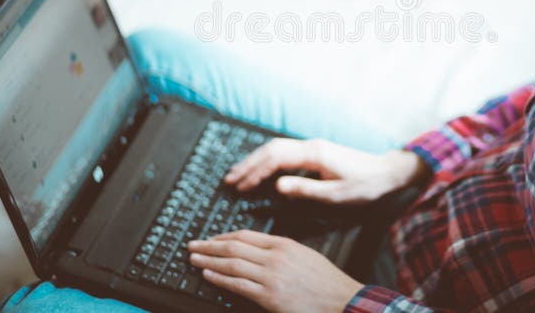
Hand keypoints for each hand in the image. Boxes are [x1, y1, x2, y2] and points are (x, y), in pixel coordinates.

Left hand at [188, 230, 362, 312]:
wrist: (342, 299)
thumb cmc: (325, 281)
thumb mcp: (303, 255)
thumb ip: (280, 251)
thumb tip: (257, 251)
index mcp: (283, 244)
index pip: (245, 235)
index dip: (223, 236)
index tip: (210, 239)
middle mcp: (274, 257)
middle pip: (234, 246)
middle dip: (209, 245)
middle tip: (192, 246)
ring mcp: (271, 277)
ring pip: (232, 264)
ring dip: (209, 261)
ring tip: (194, 260)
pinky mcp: (270, 297)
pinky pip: (238, 285)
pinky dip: (220, 279)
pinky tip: (208, 276)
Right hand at [224, 138, 429, 203]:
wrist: (386, 172)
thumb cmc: (364, 186)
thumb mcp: (336, 195)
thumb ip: (305, 190)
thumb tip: (277, 186)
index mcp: (314, 154)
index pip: (275, 158)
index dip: (255, 171)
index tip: (239, 186)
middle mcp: (310, 145)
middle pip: (271, 149)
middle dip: (248, 163)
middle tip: (229, 181)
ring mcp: (312, 147)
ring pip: (276, 148)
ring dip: (256, 160)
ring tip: (238, 176)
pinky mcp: (315, 152)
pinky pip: (285, 152)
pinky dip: (268, 160)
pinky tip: (260, 171)